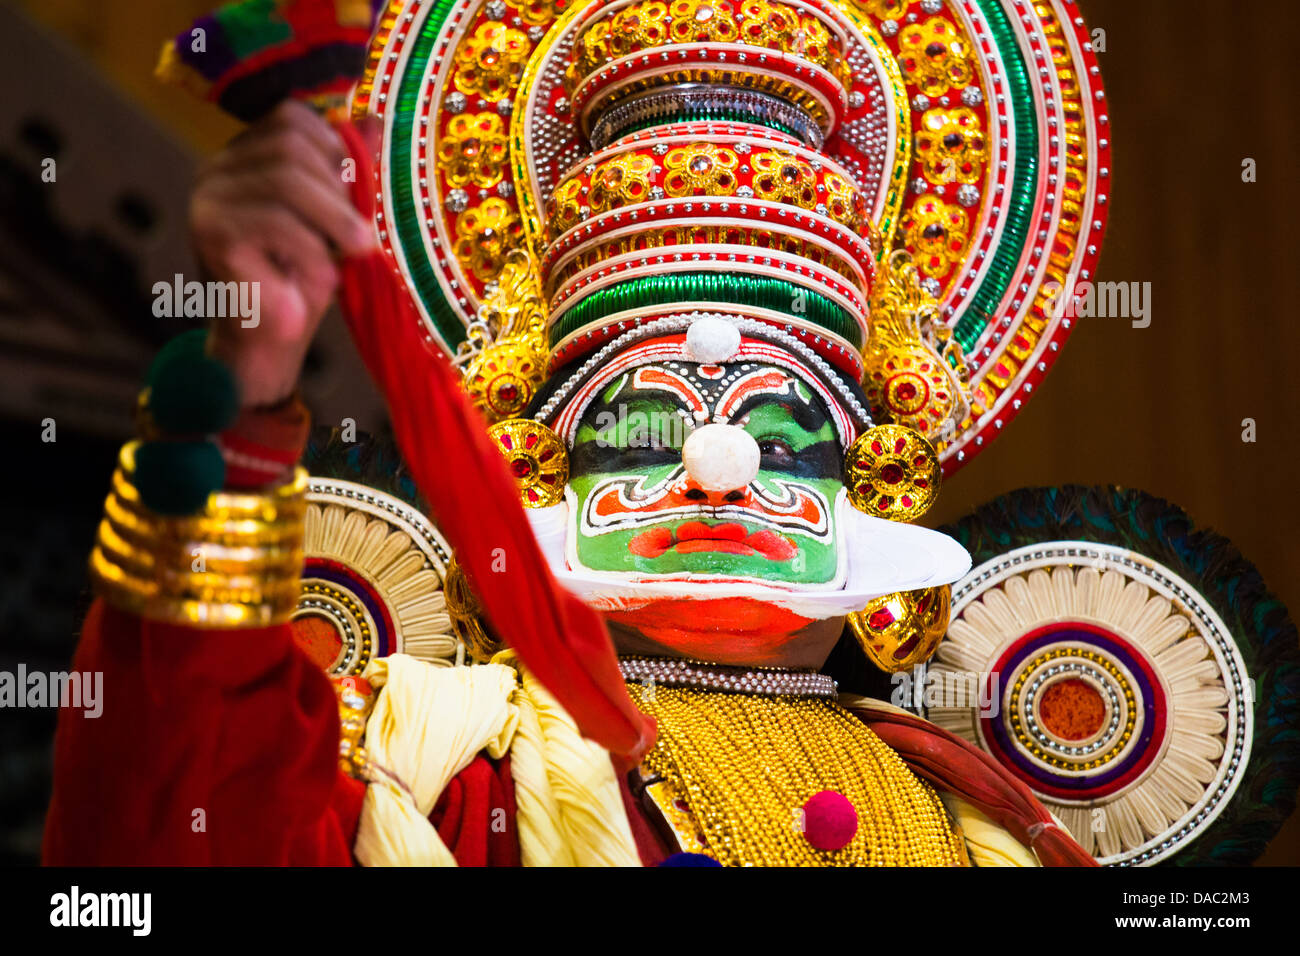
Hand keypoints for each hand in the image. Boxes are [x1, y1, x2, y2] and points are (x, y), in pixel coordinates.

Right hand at [189, 102, 376, 407]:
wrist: (266, 347)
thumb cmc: (301, 283)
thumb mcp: (334, 222)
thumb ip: (349, 174)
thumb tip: (377, 124)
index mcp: (244, 157)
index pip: (291, 118)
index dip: (335, 149)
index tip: (358, 195)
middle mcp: (216, 169)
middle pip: (290, 146)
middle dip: (339, 194)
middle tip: (362, 240)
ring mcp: (208, 200)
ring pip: (285, 182)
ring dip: (332, 224)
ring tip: (349, 259)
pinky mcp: (210, 234)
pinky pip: (276, 225)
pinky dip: (310, 253)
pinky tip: (318, 282)